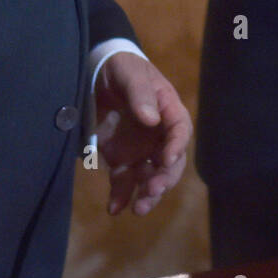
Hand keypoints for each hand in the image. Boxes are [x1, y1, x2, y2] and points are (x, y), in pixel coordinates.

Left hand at [94, 53, 191, 216]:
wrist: (97, 73)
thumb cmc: (122, 68)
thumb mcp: (130, 73)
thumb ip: (140, 93)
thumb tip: (152, 119)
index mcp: (168, 111)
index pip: (180, 131)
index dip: (177, 146)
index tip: (166, 159)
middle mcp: (159, 135)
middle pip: (170, 163)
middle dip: (164, 179)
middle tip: (152, 189)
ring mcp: (141, 150)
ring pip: (151, 178)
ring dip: (148, 195)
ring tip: (139, 209)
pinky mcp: (121, 160)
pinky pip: (124, 182)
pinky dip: (121, 197)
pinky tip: (114, 208)